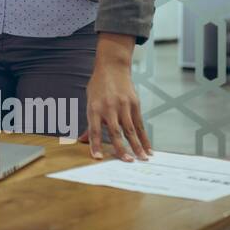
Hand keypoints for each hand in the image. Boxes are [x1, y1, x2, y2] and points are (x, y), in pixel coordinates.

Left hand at [78, 32, 150, 160]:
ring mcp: (123, 106)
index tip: (98, 157)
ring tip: (142, 158)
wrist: (112, 68)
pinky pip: (140, 124)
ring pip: (130, 129)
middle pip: (114, 131)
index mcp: (94, 108)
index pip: (93, 130)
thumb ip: (89, 123)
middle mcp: (108, 108)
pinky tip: (148, 147)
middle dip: (121, 148)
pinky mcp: (134, 104)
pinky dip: (144, 137)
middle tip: (126, 161)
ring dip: (137, 145)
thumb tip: (81, 140)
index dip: (95, 144)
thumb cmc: (98, 87)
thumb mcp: (90, 101)